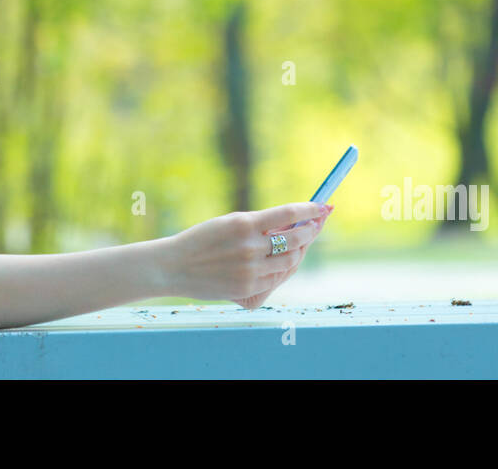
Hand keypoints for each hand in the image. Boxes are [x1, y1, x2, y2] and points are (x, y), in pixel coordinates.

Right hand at [163, 202, 331, 302]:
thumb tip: (296, 223)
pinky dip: (282, 269)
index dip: (310, 210)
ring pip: (289, 261)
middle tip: (318, 225)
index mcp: (245, 223)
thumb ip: (261, 224)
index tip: (323, 206)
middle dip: (311, 231)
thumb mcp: (231, 223)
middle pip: (296, 239)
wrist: (174, 267)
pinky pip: (276, 279)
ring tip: (299, 244)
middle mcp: (250, 247)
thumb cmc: (204, 240)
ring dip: (298, 252)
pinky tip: (281, 261)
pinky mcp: (248, 290)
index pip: (289, 214)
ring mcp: (250, 271)